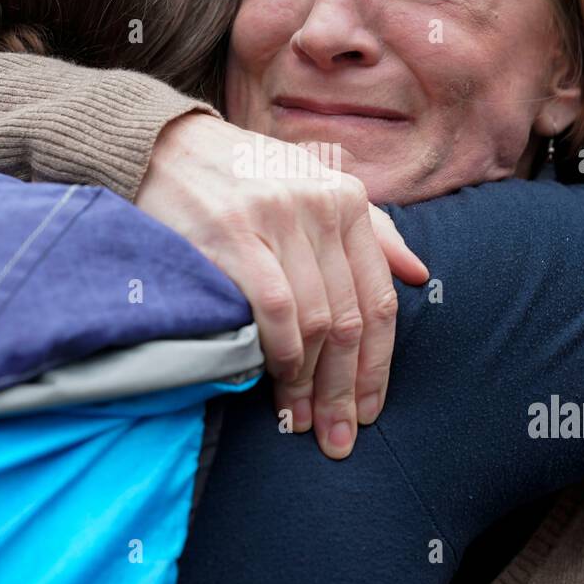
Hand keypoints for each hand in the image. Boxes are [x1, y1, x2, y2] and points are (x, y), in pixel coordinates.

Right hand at [135, 114, 427, 458]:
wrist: (163, 146)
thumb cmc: (241, 177)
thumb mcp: (312, 188)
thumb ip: (369, 229)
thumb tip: (419, 275)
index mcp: (348, 198)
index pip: (378, 298)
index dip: (377, 365)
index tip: (367, 410)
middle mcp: (321, 206)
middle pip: (350, 320)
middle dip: (346, 389)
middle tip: (338, 437)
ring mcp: (279, 220)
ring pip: (316, 322)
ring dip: (310, 383)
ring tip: (301, 421)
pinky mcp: (235, 235)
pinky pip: (276, 311)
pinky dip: (281, 355)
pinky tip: (276, 384)